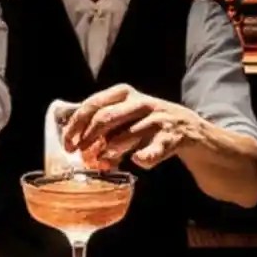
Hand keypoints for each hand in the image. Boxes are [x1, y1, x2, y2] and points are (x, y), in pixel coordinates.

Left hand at [62, 83, 202, 169]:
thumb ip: (101, 124)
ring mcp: (157, 119)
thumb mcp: (124, 114)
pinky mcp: (171, 137)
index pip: (93, 104)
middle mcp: (141, 102)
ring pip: (126, 136)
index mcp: (124, 93)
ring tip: (103, 163)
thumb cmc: (147, 123)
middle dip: (89, 138)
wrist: (188, 129)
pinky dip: (143, 158)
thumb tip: (74, 142)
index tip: (68, 143)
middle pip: (106, 117)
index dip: (76, 125)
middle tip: (82, 155)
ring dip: (110, 152)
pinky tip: (136, 161)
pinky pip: (152, 150)